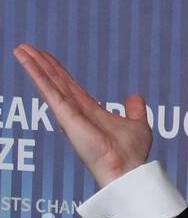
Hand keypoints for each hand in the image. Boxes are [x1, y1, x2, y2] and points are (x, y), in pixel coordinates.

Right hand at [12, 42, 152, 187]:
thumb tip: (135, 98)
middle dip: (41, 65)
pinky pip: (49, 91)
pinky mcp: (66, 116)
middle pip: (56, 82)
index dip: (59, 71)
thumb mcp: (137, 126)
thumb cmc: (132, 155)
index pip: (70, 87)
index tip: (46, 57)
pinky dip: (36, 75)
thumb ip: (135, 111)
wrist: (128, 169)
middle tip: (26, 47)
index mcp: (91, 112)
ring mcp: (69, 114)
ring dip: (34, 66)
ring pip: (49, 84)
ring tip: (21, 49)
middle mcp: (77, 112)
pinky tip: (26, 61)